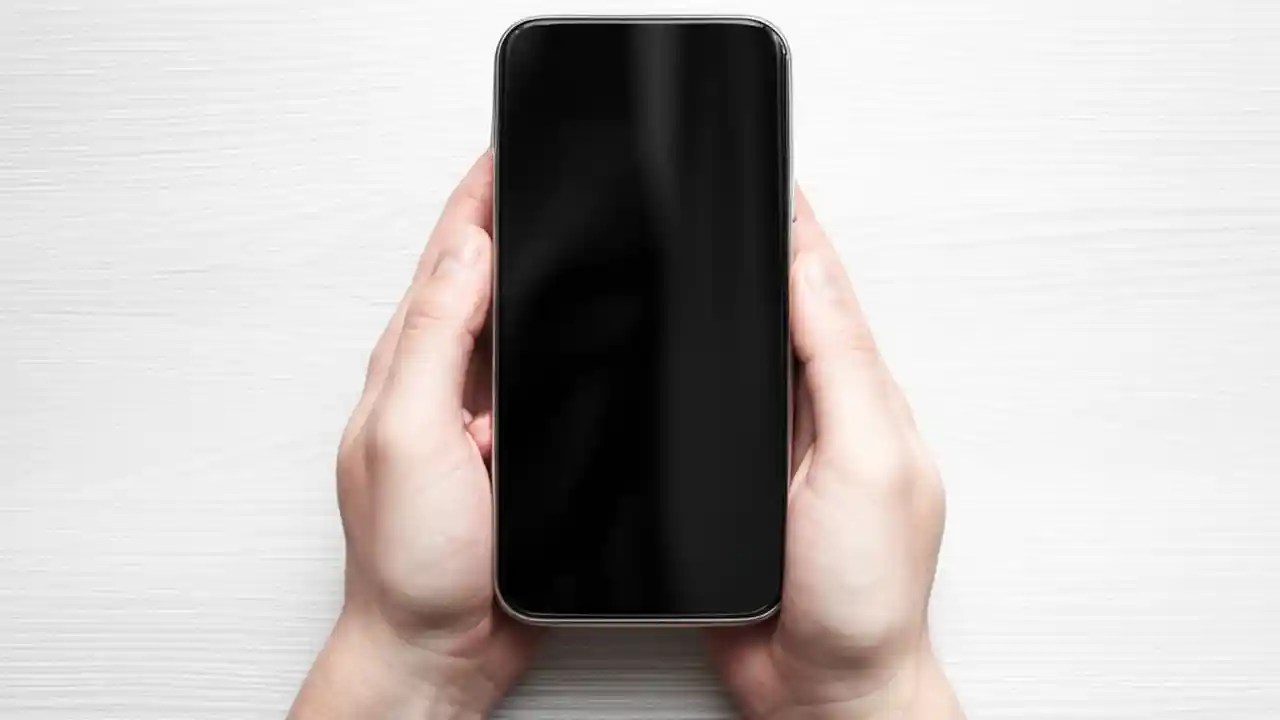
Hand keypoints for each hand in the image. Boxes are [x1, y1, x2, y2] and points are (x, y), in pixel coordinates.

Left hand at [291, 152, 537, 718]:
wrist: (437, 648)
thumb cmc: (410, 561)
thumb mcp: (410, 433)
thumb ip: (436, 339)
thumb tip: (468, 252)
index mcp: (409, 365)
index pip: (449, 257)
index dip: (481, 197)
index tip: (511, 150)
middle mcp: (441, 383)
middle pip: (481, 279)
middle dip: (512, 219)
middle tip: (545, 170)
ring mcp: (477, 418)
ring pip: (514, 325)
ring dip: (537, 274)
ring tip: (566, 226)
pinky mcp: (511, 452)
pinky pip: (541, 378)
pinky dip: (560, 343)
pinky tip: (581, 332)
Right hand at [707, 190, 962, 718]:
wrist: (821, 686)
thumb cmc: (865, 593)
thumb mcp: (865, 459)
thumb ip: (837, 364)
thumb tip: (806, 271)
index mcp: (861, 396)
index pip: (823, 291)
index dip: (794, 232)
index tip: (766, 179)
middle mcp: (818, 417)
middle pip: (781, 315)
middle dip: (756, 256)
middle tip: (732, 194)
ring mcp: (773, 453)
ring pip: (739, 361)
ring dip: (720, 311)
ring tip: (707, 250)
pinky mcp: (730, 489)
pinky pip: (704, 418)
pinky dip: (689, 382)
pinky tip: (675, 358)